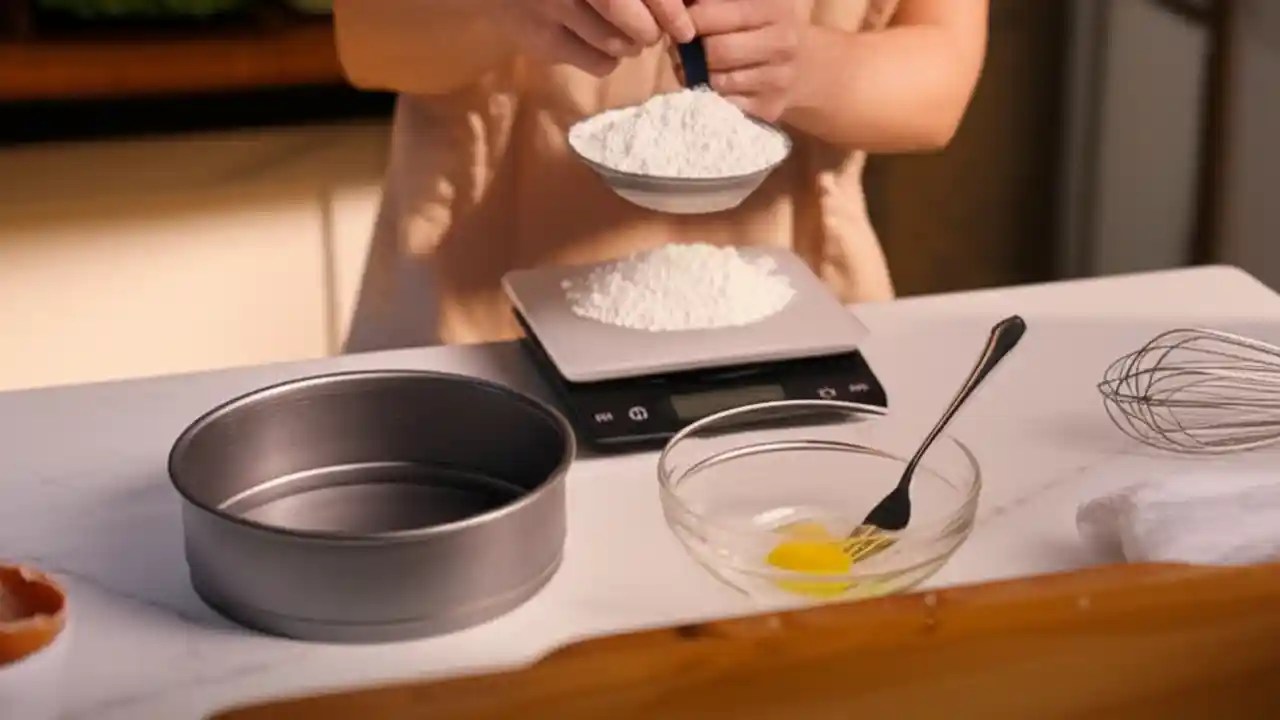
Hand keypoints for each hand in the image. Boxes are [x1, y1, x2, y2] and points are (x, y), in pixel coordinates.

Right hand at [496, 0, 694, 76]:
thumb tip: (676, 12)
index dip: (670, 11)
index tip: (684, 28)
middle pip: (634, 21)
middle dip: (649, 32)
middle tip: (649, 33)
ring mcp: (552, 8)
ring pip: (617, 44)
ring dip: (630, 46)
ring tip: (625, 38)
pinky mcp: (540, 40)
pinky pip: (597, 63)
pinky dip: (609, 60)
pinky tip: (600, 47)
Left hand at [688, 0, 802, 120]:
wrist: (810, 66)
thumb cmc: (769, 27)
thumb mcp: (755, 3)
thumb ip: (720, 2)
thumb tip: (681, 6)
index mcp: (774, 9)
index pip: (713, 14)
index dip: (690, 20)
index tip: (683, 23)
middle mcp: (782, 43)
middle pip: (716, 50)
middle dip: (692, 50)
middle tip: (683, 48)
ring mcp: (778, 79)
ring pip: (718, 81)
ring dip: (699, 75)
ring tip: (696, 65)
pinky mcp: (770, 107)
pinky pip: (726, 103)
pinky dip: (713, 94)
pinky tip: (715, 83)